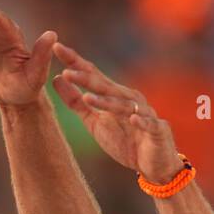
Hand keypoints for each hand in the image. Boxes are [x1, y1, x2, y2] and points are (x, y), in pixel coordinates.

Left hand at [52, 41, 182, 183]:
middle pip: (105, 86)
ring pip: (123, 105)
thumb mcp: (94, 122)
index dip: (75, 62)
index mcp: (114, 95)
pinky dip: (141, 121)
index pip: (93, 74)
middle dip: (86, 78)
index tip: (56, 48)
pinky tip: (132, 118)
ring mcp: (144, 113)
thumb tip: (56, 78)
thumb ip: (76, 102)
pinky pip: (148, 124)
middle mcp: (129, 99)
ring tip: (87, 98)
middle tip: (66, 72)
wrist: (155, 164)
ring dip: (106, 101)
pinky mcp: (157, 131)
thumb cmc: (125, 141)